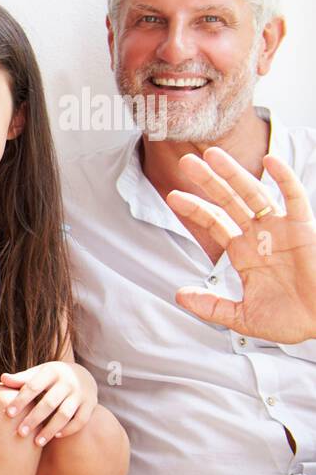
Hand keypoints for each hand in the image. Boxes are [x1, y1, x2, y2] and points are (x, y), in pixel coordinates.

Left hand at [0, 361, 97, 446]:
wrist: (82, 374)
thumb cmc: (50, 377)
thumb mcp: (37, 373)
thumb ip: (21, 379)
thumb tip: (3, 379)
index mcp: (51, 372)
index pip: (33, 386)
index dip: (20, 400)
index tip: (7, 414)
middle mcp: (67, 382)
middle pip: (49, 403)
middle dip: (34, 419)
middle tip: (20, 433)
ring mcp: (81, 394)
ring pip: (65, 414)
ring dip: (50, 429)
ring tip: (36, 443)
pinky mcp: (90, 405)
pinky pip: (80, 420)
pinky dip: (68, 429)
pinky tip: (55, 437)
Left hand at [167, 147, 315, 343]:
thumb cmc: (289, 320)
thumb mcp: (241, 316)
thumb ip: (211, 306)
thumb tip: (179, 295)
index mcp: (243, 252)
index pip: (215, 222)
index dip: (195, 208)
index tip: (173, 196)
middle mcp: (260, 236)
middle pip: (229, 201)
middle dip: (208, 181)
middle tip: (186, 161)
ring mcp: (281, 229)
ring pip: (254, 194)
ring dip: (234, 173)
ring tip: (213, 154)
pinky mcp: (304, 229)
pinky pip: (295, 198)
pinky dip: (284, 178)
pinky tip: (270, 160)